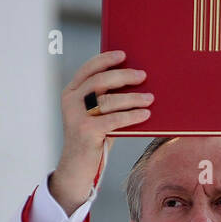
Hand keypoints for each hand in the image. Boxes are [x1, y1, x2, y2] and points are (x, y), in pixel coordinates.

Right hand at [50, 50, 152, 214]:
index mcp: (71, 93)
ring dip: (133, 98)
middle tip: (142, 76)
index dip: (105, 59)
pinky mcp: (86, 132)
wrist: (77, 167)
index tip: (123, 55)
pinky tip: (145, 114)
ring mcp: (76, 117)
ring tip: (149, 98)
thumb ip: (107, 99)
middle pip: (100, 81)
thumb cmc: (93, 138)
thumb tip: (136, 83)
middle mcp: (71, 102)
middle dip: (123, 76)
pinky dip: (132, 116)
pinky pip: (114, 119)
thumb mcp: (96, 114)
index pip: (88, 69)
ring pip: (109, 100)